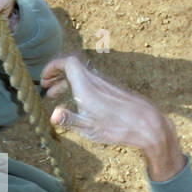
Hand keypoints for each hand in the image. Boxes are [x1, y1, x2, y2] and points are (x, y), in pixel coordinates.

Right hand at [42, 55, 184, 180]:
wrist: (148, 125)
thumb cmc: (118, 128)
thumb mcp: (90, 128)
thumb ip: (69, 120)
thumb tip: (52, 116)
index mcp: (86, 87)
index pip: (67, 63)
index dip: (53, 66)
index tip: (43, 78)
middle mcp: (95, 82)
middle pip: (72, 68)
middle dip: (56, 75)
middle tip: (46, 87)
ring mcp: (105, 85)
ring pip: (81, 76)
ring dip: (66, 82)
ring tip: (56, 95)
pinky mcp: (112, 91)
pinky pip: (90, 82)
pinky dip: (78, 87)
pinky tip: (78, 102)